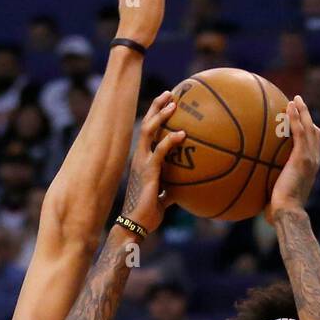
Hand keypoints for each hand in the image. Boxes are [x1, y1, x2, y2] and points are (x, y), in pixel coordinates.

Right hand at [121, 92, 183, 231]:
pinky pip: (159, 151)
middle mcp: (139, 157)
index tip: (168, 104)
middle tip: (170, 94)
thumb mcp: (163, 198)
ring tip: (174, 103)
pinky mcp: (148, 171)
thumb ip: (171, 189)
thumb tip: (183, 190)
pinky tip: (182, 134)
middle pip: (146, 124)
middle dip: (157, 107)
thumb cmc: (148, 214)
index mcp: (142, 161)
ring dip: (161, 115)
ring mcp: (142, 162)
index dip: (155, 117)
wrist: (136, 225)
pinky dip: (170, 141)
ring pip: (149, 131)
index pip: (148, 133)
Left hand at [267, 95, 319, 218]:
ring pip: (309, 128)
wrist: (288, 213)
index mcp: (310, 169)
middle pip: (314, 132)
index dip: (307, 132)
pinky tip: (290, 107)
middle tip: (298, 104)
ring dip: (303, 112)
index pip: (312, 146)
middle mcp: (313, 161)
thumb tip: (252, 186)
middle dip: (307, 117)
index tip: (300, 123)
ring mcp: (310, 158)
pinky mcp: (302, 157)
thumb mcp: (276, 196)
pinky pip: (300, 132)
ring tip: (295, 99)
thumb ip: (269, 186)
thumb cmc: (280, 212)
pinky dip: (297, 118)